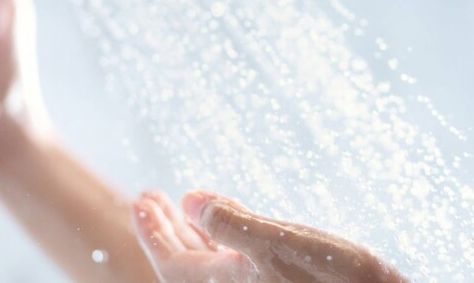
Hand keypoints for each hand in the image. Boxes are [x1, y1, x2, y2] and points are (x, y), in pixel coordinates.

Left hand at [131, 190, 408, 282]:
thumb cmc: (332, 278)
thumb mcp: (279, 242)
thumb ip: (232, 221)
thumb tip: (189, 199)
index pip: (171, 260)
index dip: (153, 229)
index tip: (142, 198)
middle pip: (184, 263)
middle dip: (167, 229)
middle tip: (150, 198)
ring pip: (208, 264)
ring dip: (192, 234)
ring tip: (182, 208)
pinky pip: (231, 264)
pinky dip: (221, 242)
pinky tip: (227, 228)